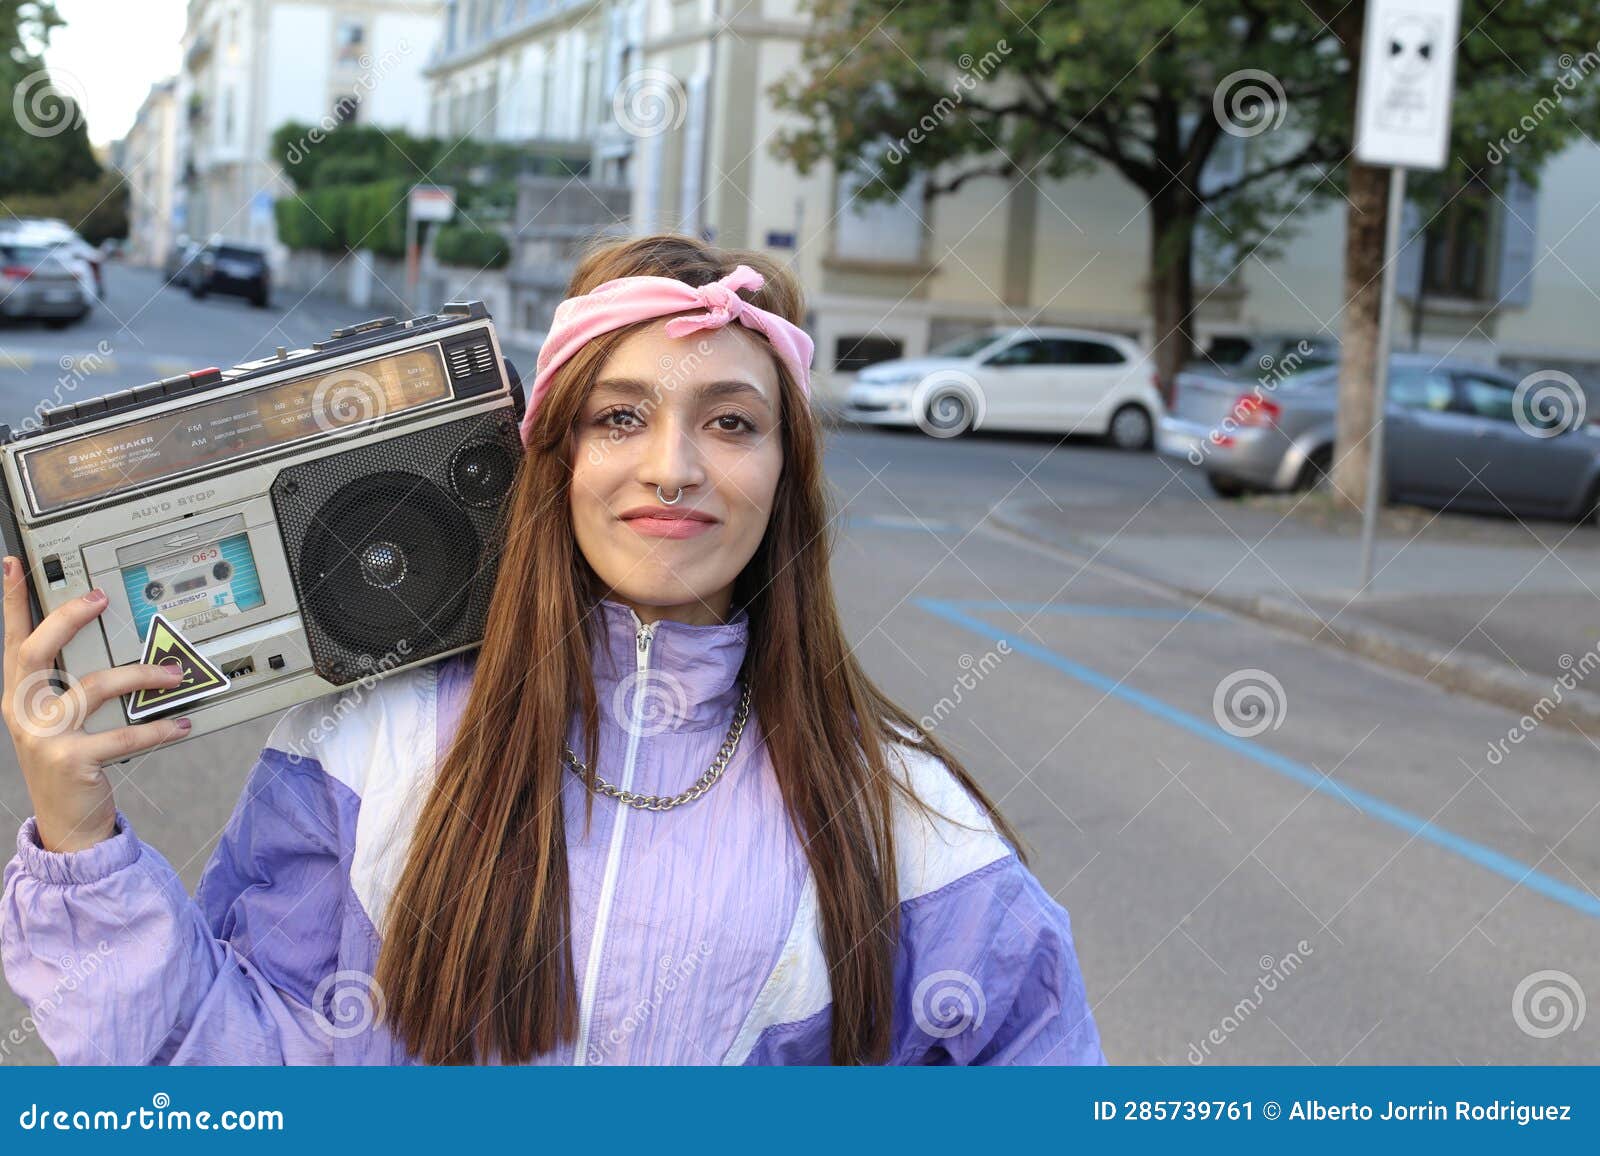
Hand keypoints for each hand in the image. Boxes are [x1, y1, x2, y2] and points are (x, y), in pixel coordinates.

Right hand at [2, 556, 191, 851]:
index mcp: (19, 697)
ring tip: (173, 674)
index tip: (12, 564)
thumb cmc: (69, 765)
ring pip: (92, 687)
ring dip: (139, 675)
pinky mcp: (72, 761)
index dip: (10, 601)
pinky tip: (180, 723)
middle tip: (99, 599)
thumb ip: (68, 685)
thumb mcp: (57, 722)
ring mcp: (45, 737)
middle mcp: (25, 712)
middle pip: (37, 651)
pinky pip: (123, 736)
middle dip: (68, 619)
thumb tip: (112, 645)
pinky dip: (157, 728)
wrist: (67, 824)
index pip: (12, 640)